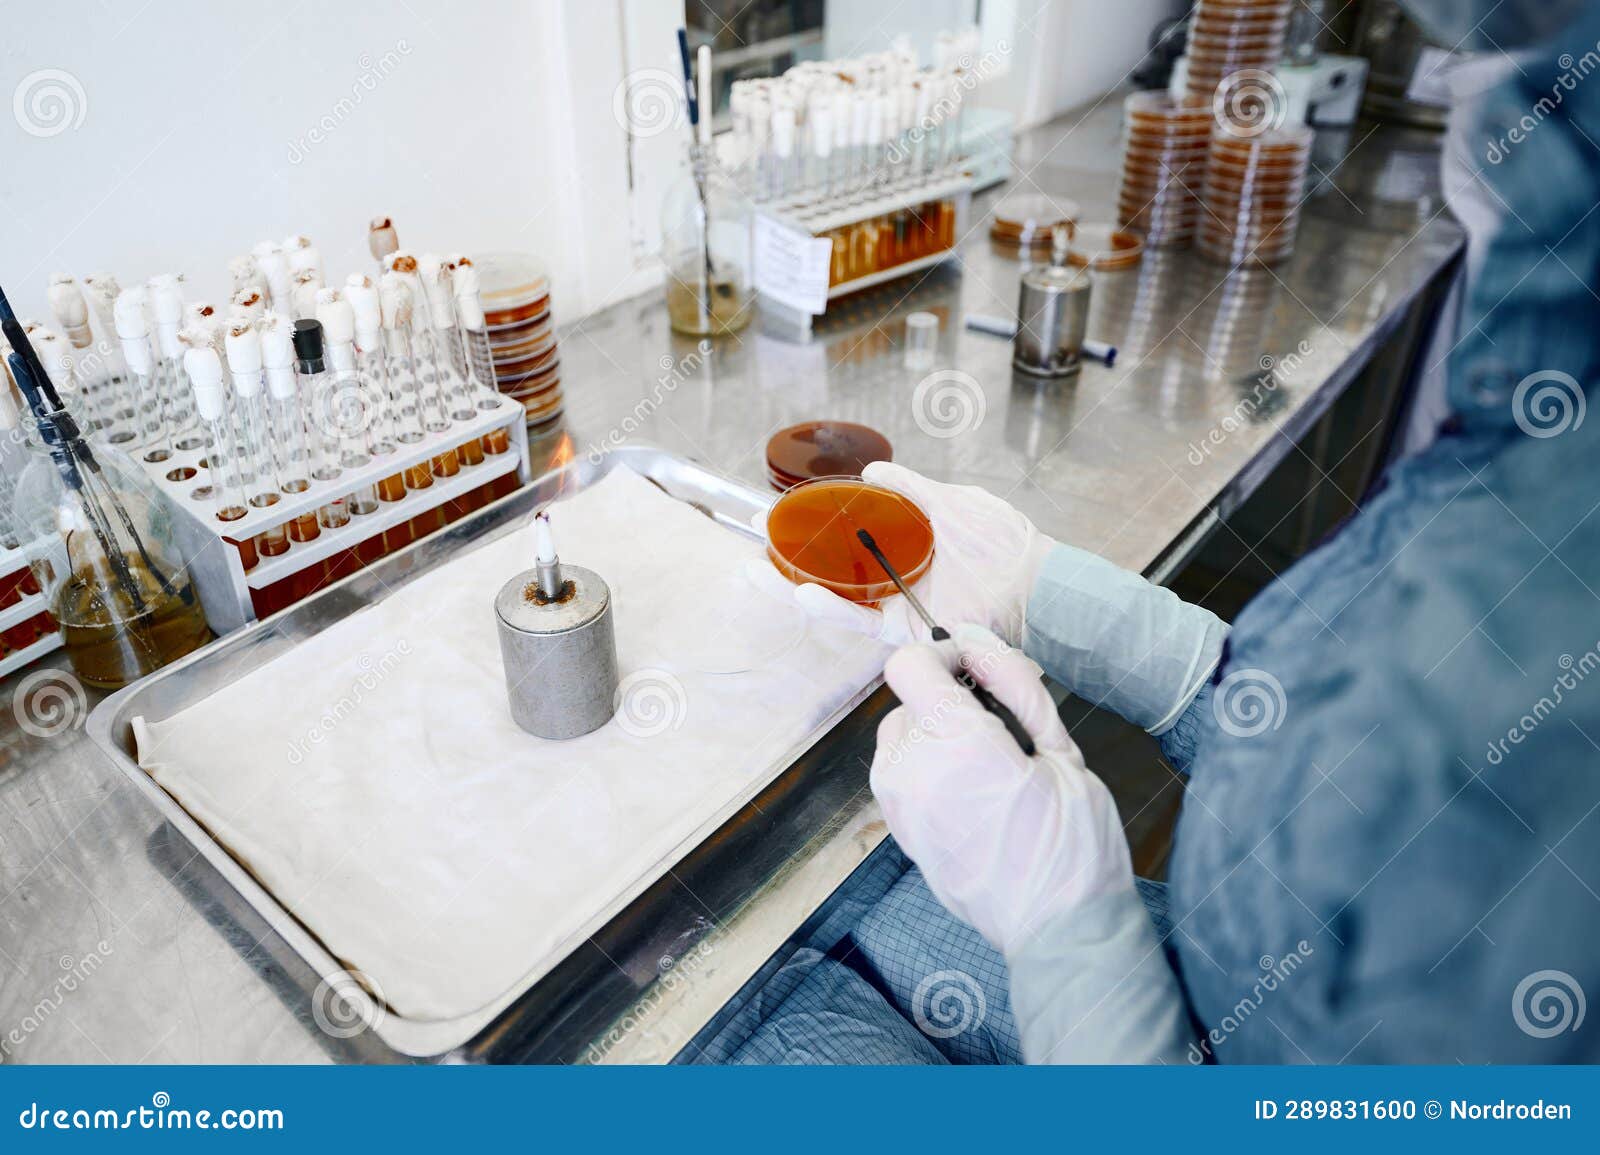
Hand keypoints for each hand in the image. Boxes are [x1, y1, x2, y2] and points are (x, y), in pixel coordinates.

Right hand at [748, 461, 1055, 646]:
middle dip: (789, 551)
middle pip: (831, 564)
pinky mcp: (903, 629)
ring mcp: (895, 602)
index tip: (781, 506)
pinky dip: (831, 608)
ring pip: (834, 595)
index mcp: (903, 543)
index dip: (813, 520)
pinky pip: (860, 620)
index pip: (847, 531)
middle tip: (758, 531)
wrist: (1032, 583)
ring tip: (756, 568)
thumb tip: (872, 469)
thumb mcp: (951, 501)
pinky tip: (801, 591)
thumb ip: (910, 488)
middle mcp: (893, 574)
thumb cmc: (1004, 543)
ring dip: (792, 582)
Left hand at [870, 624, 1132, 955]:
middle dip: (949, 700)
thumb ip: (1018, 689)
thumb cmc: (1073, 847)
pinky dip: (928, 770)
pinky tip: (972, 793)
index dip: (942, 654)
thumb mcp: (1064, 753)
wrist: (1059, 931)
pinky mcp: (901, 834)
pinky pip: (901, 778)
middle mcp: (914, 771)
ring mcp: (900, 807)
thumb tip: (984, 646)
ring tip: (989, 764)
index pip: (909, 666)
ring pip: (900, 740)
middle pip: (908, 702)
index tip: (973, 665)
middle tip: (1001, 724)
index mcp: (957, 743)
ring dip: (934, 736)